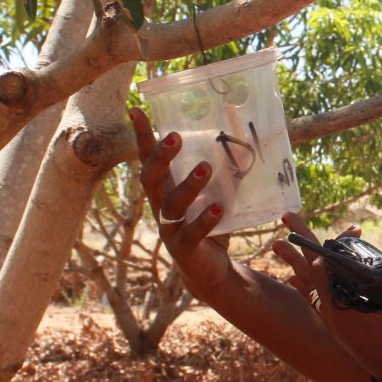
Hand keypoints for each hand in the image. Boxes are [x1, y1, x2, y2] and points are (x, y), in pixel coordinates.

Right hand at [129, 106, 231, 299]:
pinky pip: (191, 234)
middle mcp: (162, 208)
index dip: (141, 136)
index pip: (148, 159)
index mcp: (166, 191)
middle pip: (150, 179)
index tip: (135, 110)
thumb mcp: (219, 194)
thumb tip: (245, 140)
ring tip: (205, 168)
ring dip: (187, 186)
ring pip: (171, 206)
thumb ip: (228, 171)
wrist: (211, 271)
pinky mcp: (186, 249)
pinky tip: (218, 209)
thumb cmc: (211, 226)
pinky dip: (204, 221)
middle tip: (175, 136)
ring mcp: (171, 229)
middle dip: (160, 157)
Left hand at [274, 214, 381, 381]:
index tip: (295, 226)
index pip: (321, 270)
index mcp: (344, 310)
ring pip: (308, 284)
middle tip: (285, 217)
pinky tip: (293, 276)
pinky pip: (315, 298)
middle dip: (297, 244)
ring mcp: (334, 321)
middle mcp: (333, 314)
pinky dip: (305, 284)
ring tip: (276, 244)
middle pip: (309, 271)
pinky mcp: (339, 325)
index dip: (309, 246)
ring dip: (295, 263)